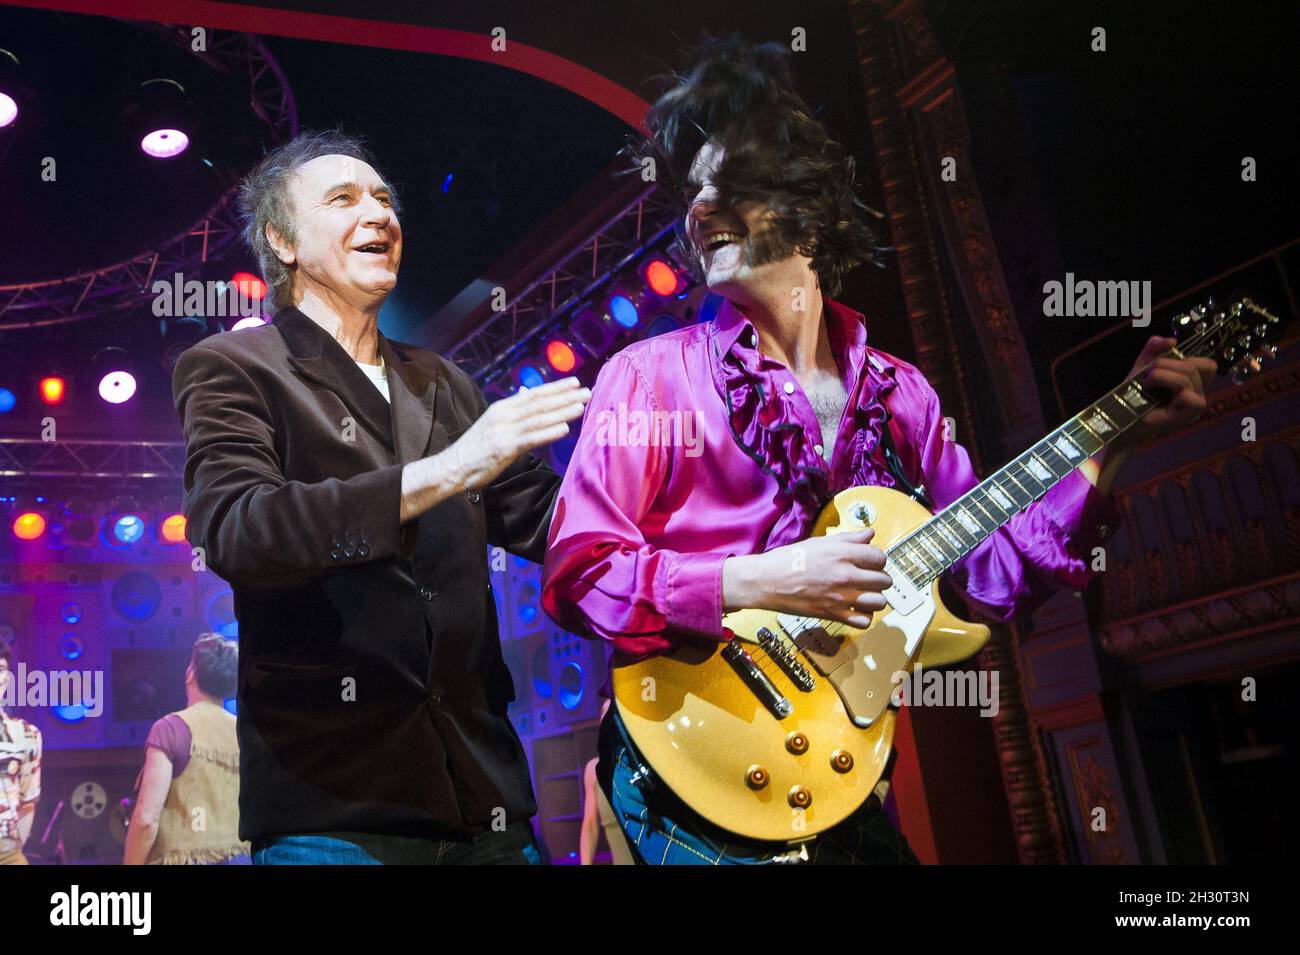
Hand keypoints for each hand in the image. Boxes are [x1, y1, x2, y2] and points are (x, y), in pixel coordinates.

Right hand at [443, 377, 589, 490]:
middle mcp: (504, 415)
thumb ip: (512, 409)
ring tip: (581, 406)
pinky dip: (548, 432)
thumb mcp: (493, 422)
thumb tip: (527, 392)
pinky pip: (531, 438)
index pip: (533, 394)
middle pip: (539, 403)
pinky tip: (564, 428)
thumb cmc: (476, 447)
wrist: (453, 466)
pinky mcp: (504, 448)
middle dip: (565, 397)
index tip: (575, 383)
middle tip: (587, 391)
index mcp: (502, 407)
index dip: (556, 388)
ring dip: (561, 412)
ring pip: (538, 418)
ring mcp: (504, 431)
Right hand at [723, 528, 892, 627]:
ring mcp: (841, 597)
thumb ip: (848, 539)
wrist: (767, 581)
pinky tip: (855, 609)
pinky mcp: (834, 614)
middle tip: (866, 579)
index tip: (868, 563)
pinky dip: (864, 617)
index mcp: (843, 554)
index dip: (876, 560)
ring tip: (863, 595)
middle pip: (884, 580)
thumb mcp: (820, 542)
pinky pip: (865, 621)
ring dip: (874, 598)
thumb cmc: (790, 559)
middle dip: (878, 579)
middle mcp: (846, 575)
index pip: (880, 558)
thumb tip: (870, 534)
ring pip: (879, 602)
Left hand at [1116, 336, 1217, 448]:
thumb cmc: (1134, 393)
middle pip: (1195, 367)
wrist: (1120, 416)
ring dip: (1161, 375)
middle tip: (1147, 375)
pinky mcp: (1187, 416)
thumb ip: (1155, 349)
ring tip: (1146, 383)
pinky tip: (1153, 394)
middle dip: (1166, 364)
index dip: (1187, 358)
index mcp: (1192, 382)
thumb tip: (1172, 340)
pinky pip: (1189, 396)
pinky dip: (1168, 387)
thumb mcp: (1143, 365)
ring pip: (1188, 377)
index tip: (1162, 364)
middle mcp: (1197, 393)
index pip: (1208, 365)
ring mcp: (1194, 406)